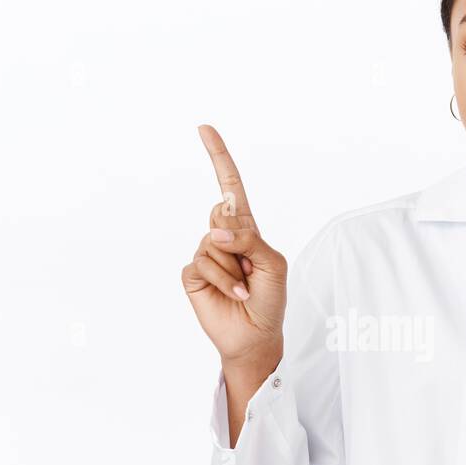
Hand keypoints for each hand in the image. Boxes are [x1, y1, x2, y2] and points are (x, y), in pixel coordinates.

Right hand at [182, 125, 286, 374]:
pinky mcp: (193, 274)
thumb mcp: (272, 264)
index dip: (218, 158)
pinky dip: (224, 280)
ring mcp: (206, 254)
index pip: (229, 187)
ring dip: (234, 269)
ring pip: (213, 243)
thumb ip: (249, 239)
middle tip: (252, 268)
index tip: (204, 129)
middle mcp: (222, 237)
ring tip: (245, 287)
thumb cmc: (270, 299)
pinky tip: (235, 294)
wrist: (256, 335)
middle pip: (221, 214)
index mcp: (245, 228)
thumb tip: (215, 231)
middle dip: (240, 240)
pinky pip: (203, 264)